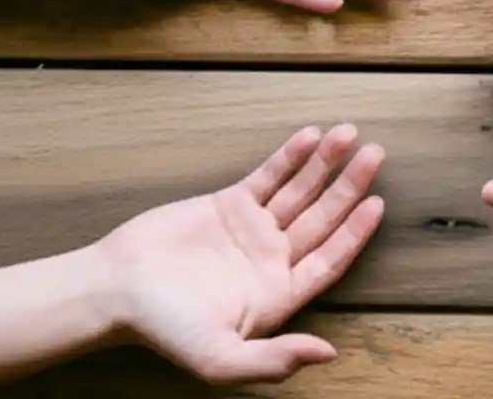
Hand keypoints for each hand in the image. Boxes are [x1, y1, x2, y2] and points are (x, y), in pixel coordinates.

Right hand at [93, 125, 384, 383]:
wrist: (114, 290)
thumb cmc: (164, 329)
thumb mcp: (219, 358)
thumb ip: (273, 360)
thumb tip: (328, 354)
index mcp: (278, 295)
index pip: (329, 259)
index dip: (355, 233)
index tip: (377, 203)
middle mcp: (271, 260)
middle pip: (322, 217)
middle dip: (350, 186)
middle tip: (376, 155)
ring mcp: (252, 229)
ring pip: (299, 191)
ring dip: (325, 164)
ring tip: (349, 134)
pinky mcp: (228, 205)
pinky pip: (268, 177)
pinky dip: (289, 157)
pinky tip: (310, 137)